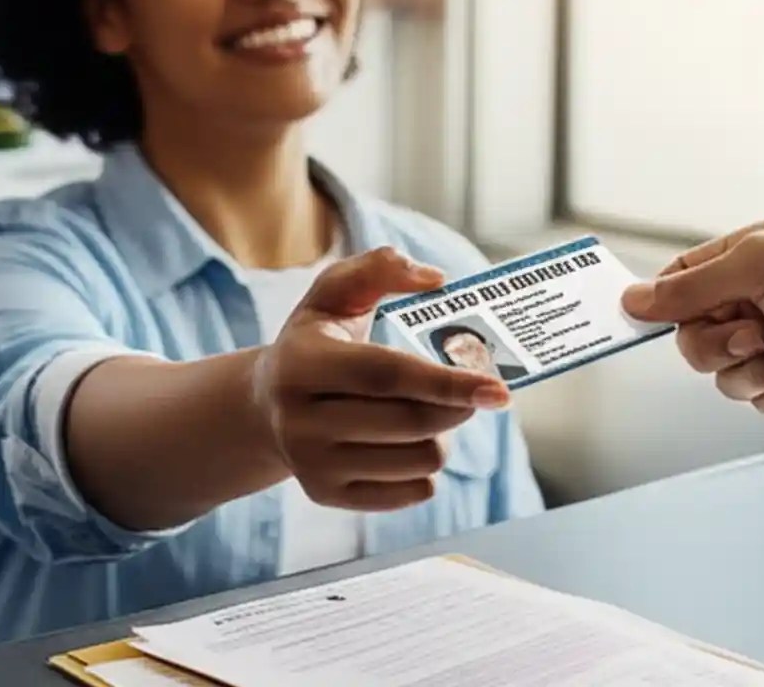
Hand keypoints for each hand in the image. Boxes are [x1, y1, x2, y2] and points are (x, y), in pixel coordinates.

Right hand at [253, 247, 509, 511]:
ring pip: (419, 460)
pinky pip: (413, 491)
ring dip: (444, 435)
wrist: (264, 406)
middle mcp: (298, 421)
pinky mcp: (327, 495)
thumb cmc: (316, 340)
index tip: (499, 389)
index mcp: (300, 364)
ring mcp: (310, 465)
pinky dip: (427, 467)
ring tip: (431, 413)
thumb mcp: (335, 292)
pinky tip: (411, 442)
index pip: (387, 375)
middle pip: (410, 421)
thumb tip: (435, 279)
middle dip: (458, 405)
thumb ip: (381, 268)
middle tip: (474, 390)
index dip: (447, 381)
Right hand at [622, 211, 763, 426]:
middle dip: (717, 341)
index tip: (643, 318)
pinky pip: (756, 397)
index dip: (665, 299)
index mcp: (760, 253)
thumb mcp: (762, 264)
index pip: (688, 276)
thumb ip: (691, 286)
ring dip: (752, 369)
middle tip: (754, 336)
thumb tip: (631, 299)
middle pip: (696, 331)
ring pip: (723, 370)